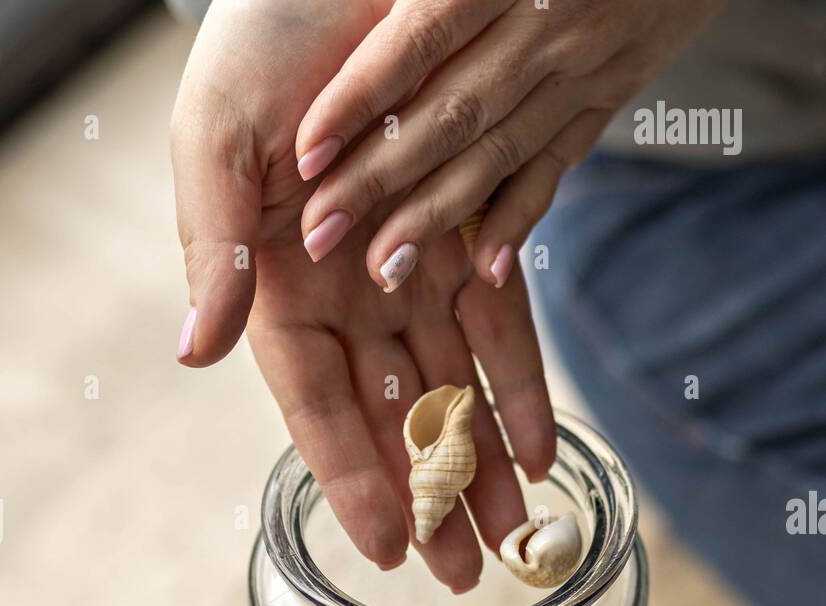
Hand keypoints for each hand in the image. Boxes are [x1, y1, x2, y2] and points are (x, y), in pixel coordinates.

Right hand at [171, 0, 554, 590]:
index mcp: (278, 284)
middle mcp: (350, 291)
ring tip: (519, 535)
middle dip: (432, 497)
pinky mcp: (475, 231)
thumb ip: (213, 248)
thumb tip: (196, 354)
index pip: (317, 405)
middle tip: (464, 576)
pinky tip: (546, 450)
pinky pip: (505, 325)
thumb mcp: (216, 137)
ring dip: (488, 463)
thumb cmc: (266, 40)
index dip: (354, 478)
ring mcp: (415, 266)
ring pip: (457, 388)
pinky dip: (525, 388)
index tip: (390, 548)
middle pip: (395, 416)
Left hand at [295, 0, 725, 288]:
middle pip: (449, 115)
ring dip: (436, 218)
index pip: (418, 41)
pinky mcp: (608, 94)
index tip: (306, 154)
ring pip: (498, 152)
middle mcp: (546, 20)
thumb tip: (371, 8)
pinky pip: (557, 165)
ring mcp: (582, 65)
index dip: (358, 99)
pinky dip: (520, 218)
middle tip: (318, 233)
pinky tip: (484, 270)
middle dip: (378, 181)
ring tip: (383, 270)